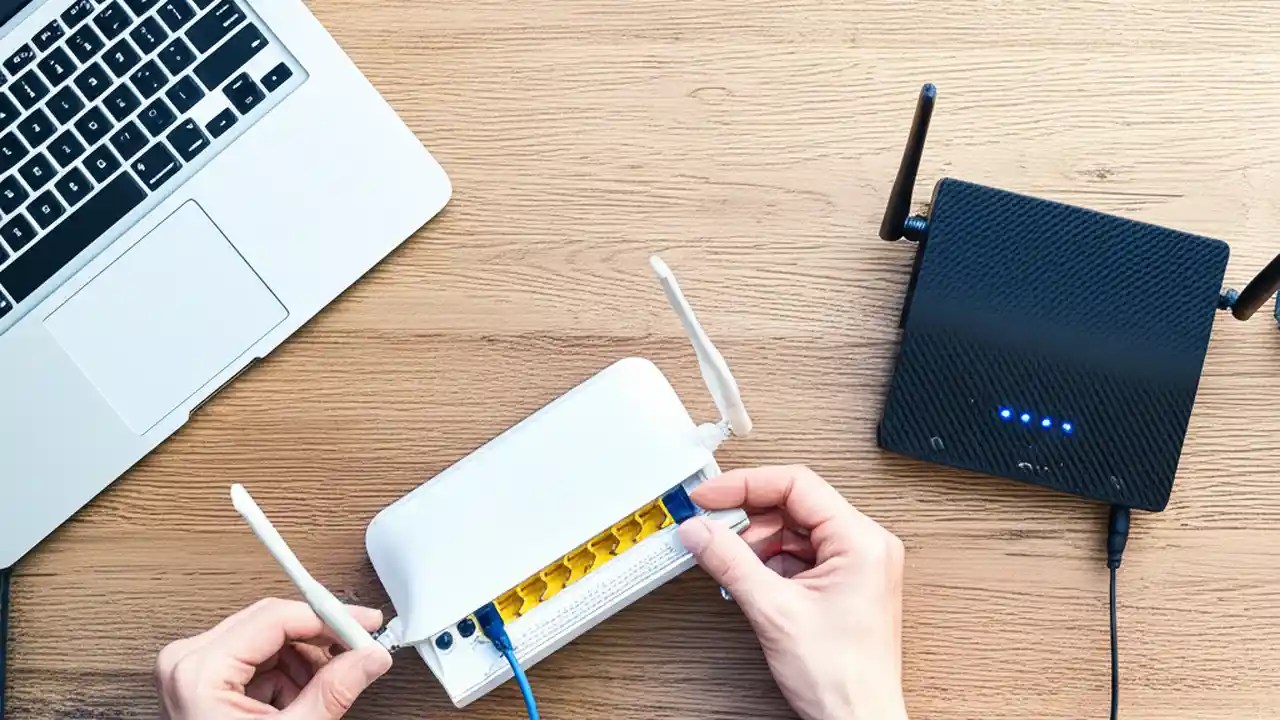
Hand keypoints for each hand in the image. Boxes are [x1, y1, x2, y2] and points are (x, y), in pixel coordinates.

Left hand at [156, 598, 391, 718]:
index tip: (365, 624)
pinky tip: (294, 701)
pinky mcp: (202, 676)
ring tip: (315, 695)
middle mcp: (189, 659)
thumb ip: (332, 693)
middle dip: (319, 640)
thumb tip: (370, 658)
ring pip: (268, 639)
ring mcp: (193, 666)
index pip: (276, 618)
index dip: (329, 617)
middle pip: (272, 622)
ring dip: (302, 662)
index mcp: (201, 671)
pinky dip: (283, 675)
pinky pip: (256, 657)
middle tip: (357, 651)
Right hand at [678, 466, 906, 719]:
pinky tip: (748, 577)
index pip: (797, 484)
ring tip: (727, 559)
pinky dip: (769, 562)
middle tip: (710, 526)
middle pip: (795, 505)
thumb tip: (701, 531)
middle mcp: (865, 546)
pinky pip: (800, 555)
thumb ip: (731, 562)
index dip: (747, 484)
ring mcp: (856, 565)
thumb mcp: (774, 610)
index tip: (711, 495)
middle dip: (748, 516)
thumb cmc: (842, 678)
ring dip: (757, 542)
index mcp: (861, 541)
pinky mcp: (843, 584)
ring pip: (794, 530)